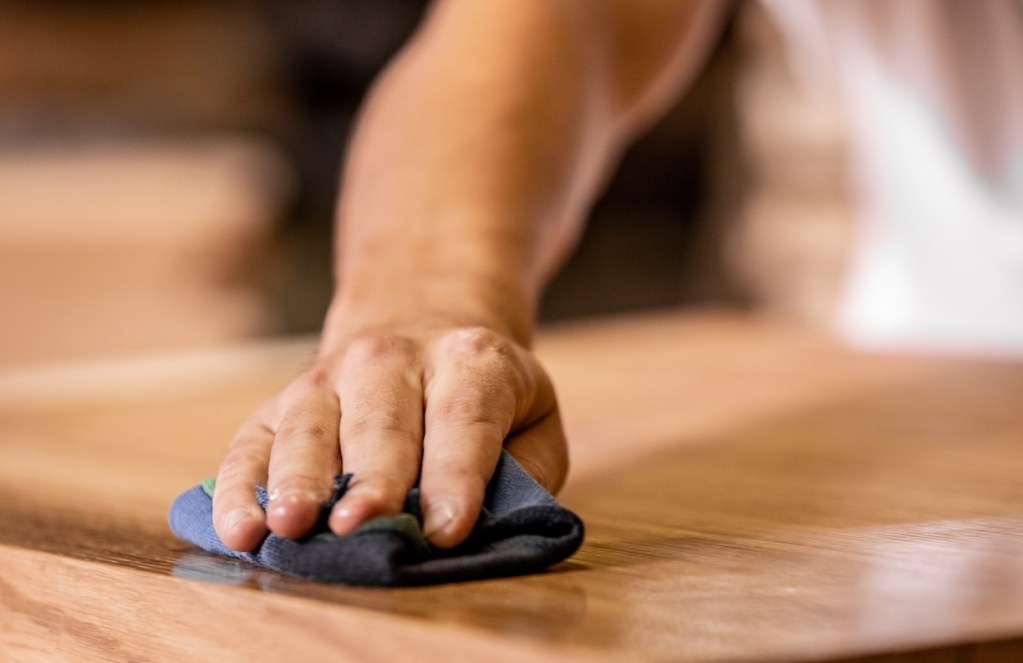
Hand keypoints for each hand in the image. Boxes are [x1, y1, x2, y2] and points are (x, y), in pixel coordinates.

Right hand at [211, 326, 567, 550]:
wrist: (421, 326)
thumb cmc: (483, 396)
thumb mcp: (532, 418)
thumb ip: (521, 471)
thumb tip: (484, 529)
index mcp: (469, 359)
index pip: (464, 418)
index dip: (456, 475)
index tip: (447, 530)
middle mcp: (392, 358)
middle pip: (381, 423)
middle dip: (373, 478)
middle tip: (362, 525)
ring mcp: (327, 376)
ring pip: (310, 428)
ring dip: (299, 480)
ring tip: (292, 526)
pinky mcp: (278, 404)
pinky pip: (250, 446)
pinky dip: (240, 490)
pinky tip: (242, 530)